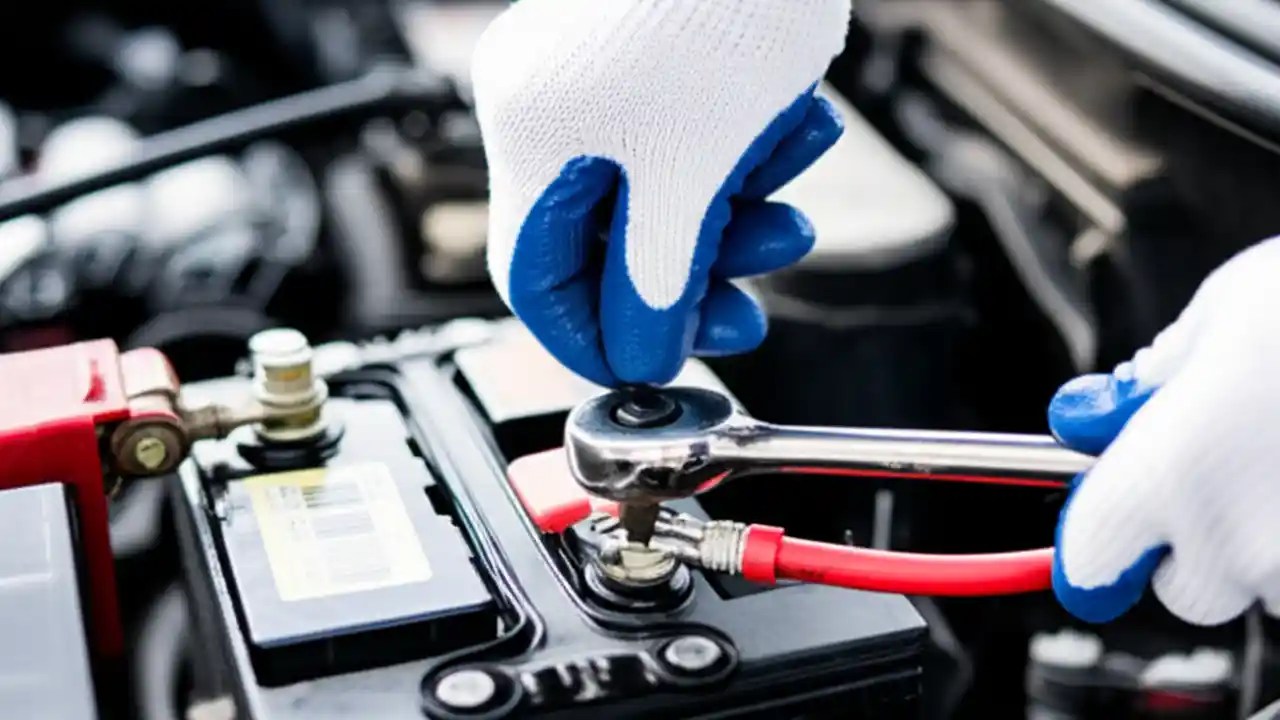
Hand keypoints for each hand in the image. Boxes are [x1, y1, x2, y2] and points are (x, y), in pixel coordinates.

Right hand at [473, 0, 851, 385]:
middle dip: (689, 277)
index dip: (596, 339)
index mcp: (534, 136)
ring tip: (794, 203)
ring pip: (661, 193)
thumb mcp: (694, 168)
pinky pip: (691, 139)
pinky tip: (798, 131)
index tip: (657, 365)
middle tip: (748, 306)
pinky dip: (744, 154)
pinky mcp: (654, 59)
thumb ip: (657, 277)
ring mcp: (601, 79)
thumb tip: (637, 357)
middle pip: (607, 241)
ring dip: (734, 214)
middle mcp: (552, 107)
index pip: (535, 282)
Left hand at [1049, 237, 1279, 624]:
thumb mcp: (1214, 317)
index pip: (1089, 560)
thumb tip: (1100, 414)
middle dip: (1192, 547)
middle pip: (1187, 591)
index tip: (1102, 530)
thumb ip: (1151, 384)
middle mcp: (1234, 537)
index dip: (1094, 544)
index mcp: (1164, 473)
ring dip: (1271, 542)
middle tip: (1222, 473)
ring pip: (1268, 585)